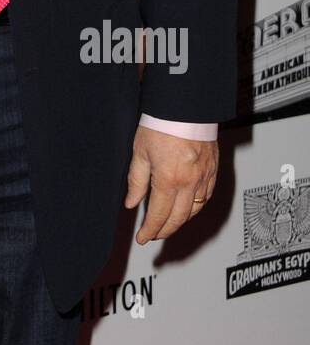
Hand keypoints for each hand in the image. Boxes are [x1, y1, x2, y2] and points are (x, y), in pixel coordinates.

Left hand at [123, 126, 217, 242]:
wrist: (185, 106)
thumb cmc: (161, 124)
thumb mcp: (140, 152)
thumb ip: (136, 181)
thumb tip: (132, 203)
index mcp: (169, 180)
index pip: (159, 215)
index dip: (150, 230)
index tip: (143, 238)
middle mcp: (190, 182)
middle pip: (179, 218)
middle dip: (165, 230)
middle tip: (154, 235)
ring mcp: (204, 177)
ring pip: (195, 210)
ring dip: (181, 220)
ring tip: (169, 223)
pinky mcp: (213, 169)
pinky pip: (207, 196)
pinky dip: (197, 207)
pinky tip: (189, 207)